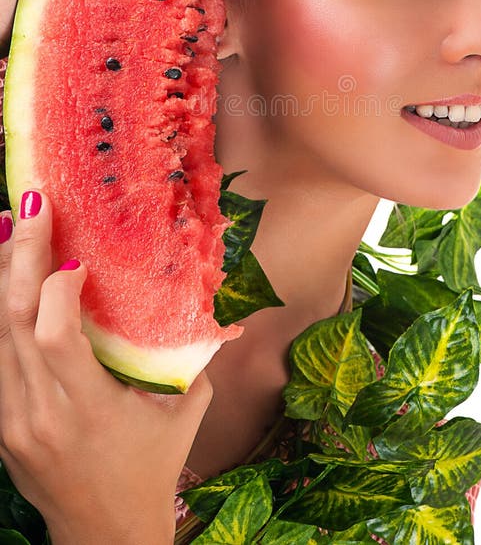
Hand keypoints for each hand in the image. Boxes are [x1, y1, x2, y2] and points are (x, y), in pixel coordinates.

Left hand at [0, 192, 211, 544]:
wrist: (104, 536)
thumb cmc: (152, 469)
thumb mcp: (184, 412)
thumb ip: (197, 357)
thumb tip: (223, 311)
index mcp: (89, 412)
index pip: (55, 339)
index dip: (57, 289)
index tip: (75, 255)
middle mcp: (40, 414)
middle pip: (14, 324)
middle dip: (20, 256)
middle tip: (30, 204)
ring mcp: (11, 420)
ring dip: (2, 275)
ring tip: (9, 225)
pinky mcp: (0, 423)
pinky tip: (5, 275)